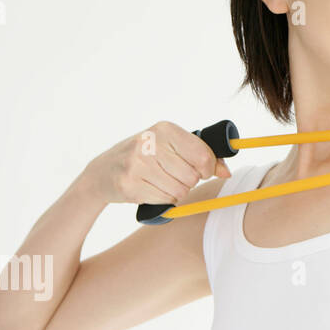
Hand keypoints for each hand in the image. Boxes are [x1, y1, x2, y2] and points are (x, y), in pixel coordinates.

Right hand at [83, 121, 231, 206]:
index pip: (203, 155)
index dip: (208, 169)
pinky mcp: (129, 185)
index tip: (202, 171)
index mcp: (165, 129)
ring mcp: (137, 164)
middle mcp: (150, 143)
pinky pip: (164, 200)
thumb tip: (226, 172)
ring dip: (177, 192)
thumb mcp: (171, 147)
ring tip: (163, 183)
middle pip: (192, 176)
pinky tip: (152, 189)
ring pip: (180, 191)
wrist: (103, 171)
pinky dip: (164, 199)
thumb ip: (201, 155)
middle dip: (189, 182)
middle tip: (175, 177)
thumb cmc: (144, 157)